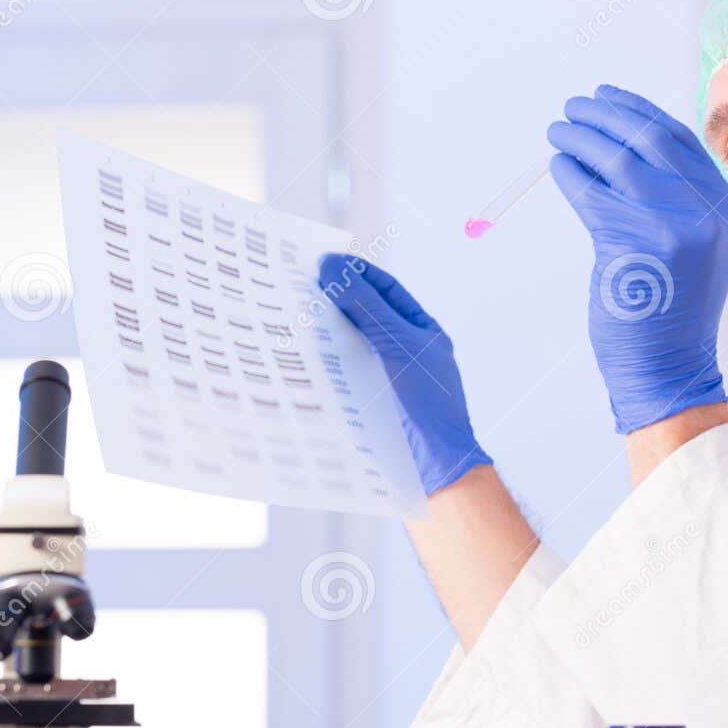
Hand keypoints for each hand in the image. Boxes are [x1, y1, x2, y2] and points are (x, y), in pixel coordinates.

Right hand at [318, 253, 492, 494]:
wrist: (436, 467)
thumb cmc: (429, 402)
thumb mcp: (398, 345)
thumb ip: (366, 307)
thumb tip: (331, 267)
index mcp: (421, 330)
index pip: (386, 290)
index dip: (356, 272)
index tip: (322, 260)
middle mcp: (405, 350)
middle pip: (365, 315)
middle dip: (335, 300)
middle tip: (296, 284)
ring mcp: (388, 377)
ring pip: (351, 345)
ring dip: (324, 332)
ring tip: (291, 317)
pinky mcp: (372, 403)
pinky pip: (345, 374)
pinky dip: (325, 364)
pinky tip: (302, 359)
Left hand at [548, 84, 727, 432]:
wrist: (668, 369)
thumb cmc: (669, 309)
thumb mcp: (690, 246)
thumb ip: (672, 198)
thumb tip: (618, 142)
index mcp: (725, 208)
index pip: (679, 140)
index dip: (639, 112)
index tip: (608, 96)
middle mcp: (706, 213)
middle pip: (649, 141)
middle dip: (606, 116)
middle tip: (573, 106)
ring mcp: (673, 228)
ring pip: (618, 162)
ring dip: (581, 138)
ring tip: (558, 129)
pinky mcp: (635, 246)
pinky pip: (593, 195)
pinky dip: (571, 174)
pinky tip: (558, 166)